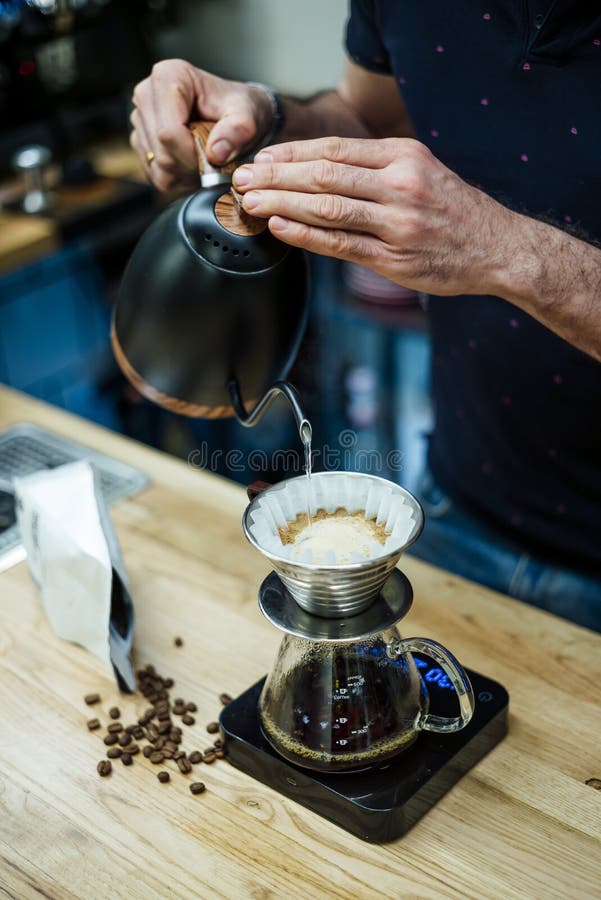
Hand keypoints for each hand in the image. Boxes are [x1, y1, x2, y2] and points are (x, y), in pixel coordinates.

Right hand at [130, 60, 272, 192]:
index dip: (193, 154)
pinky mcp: (141, 142)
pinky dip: (179, 178)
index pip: (169, 132)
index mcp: (169, 76)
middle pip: (161, 151)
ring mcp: (141, 120)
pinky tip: (194, 163)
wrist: (235, 114)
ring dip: (186, 173)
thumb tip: (217, 152)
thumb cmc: (239, 108)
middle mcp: (147, 95)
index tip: (215, 157)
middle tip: (215, 159)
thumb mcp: (249, 114)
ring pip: (158, 166)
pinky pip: (156, 175)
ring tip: (206, 158)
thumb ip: (239, 130)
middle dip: (191, 165)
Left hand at [232, 137, 515, 296]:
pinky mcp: (394, 259)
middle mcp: (400, 185)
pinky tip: (280, 228)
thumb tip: (317, 170)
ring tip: (251, 202)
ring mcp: (397, 224)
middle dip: (277, 176)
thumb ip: (375, 169)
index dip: (292, 153)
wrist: (498, 248)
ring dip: (283, 203)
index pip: (335, 148)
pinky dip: (306, 235)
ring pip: (328, 208)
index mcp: (404, 157)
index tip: (261, 158)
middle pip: (325, 174)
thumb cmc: (454, 211)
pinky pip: (341, 244)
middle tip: (243, 179)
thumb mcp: (422, 171)